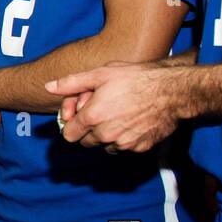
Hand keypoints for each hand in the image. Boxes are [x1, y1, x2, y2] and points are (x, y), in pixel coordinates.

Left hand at [46, 61, 176, 152]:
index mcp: (92, 117)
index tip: (79, 116)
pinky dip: (124, 138)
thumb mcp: (101, 74)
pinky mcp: (140, 147)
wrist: (173, 91)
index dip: (71, 125)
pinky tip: (131, 121)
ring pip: (105, 146)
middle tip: (101, 112)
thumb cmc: (136, 79)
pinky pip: (124, 147)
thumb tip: (49, 87)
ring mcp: (124, 143)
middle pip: (85, 142)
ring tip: (117, 115)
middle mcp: (106, 134)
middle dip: (88, 130)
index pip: (68, 135)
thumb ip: (72, 83)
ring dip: (106, 135)